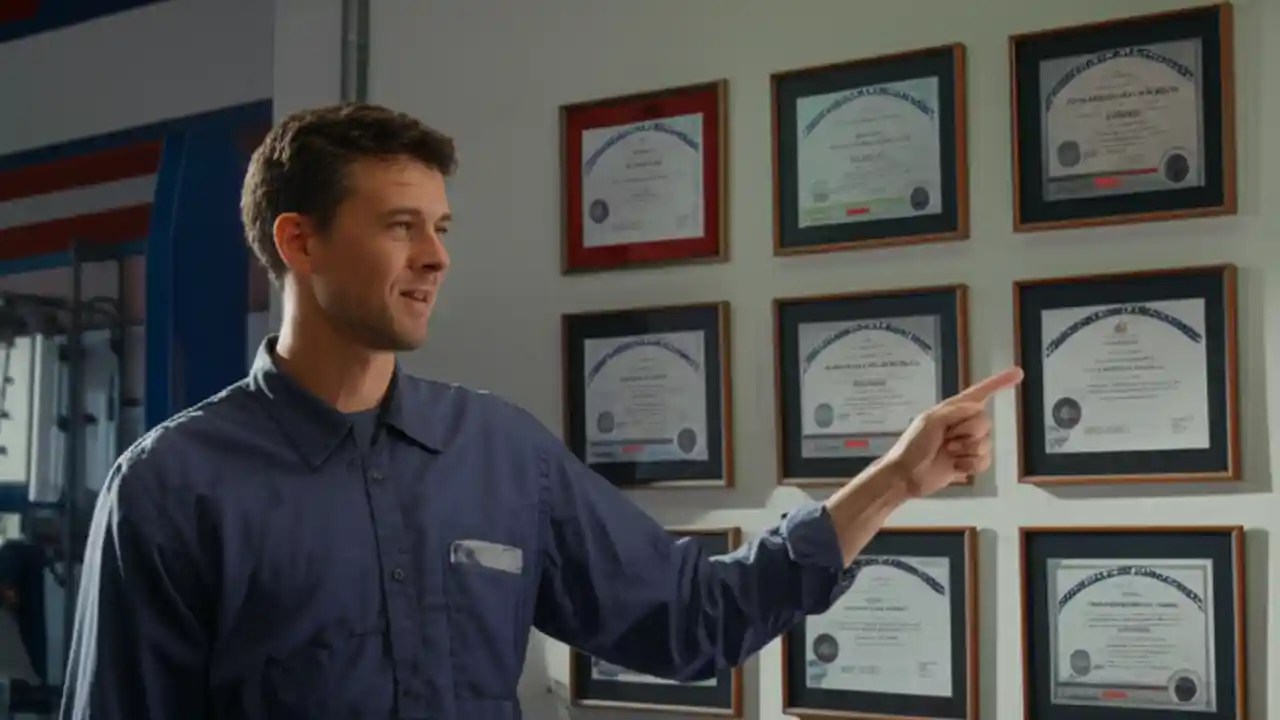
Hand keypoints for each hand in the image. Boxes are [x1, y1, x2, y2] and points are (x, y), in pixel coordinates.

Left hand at [885, 366, 1023, 496]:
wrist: (906, 476)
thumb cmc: (913, 446)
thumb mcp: (929, 422)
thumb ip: (953, 412)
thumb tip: (976, 405)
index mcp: (952, 410)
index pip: (979, 393)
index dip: (999, 383)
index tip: (1018, 373)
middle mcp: (962, 424)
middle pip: (985, 422)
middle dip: (967, 432)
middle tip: (946, 439)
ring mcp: (966, 444)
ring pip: (986, 443)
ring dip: (967, 450)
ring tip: (948, 453)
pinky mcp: (969, 462)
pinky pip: (985, 461)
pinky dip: (971, 465)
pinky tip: (955, 467)